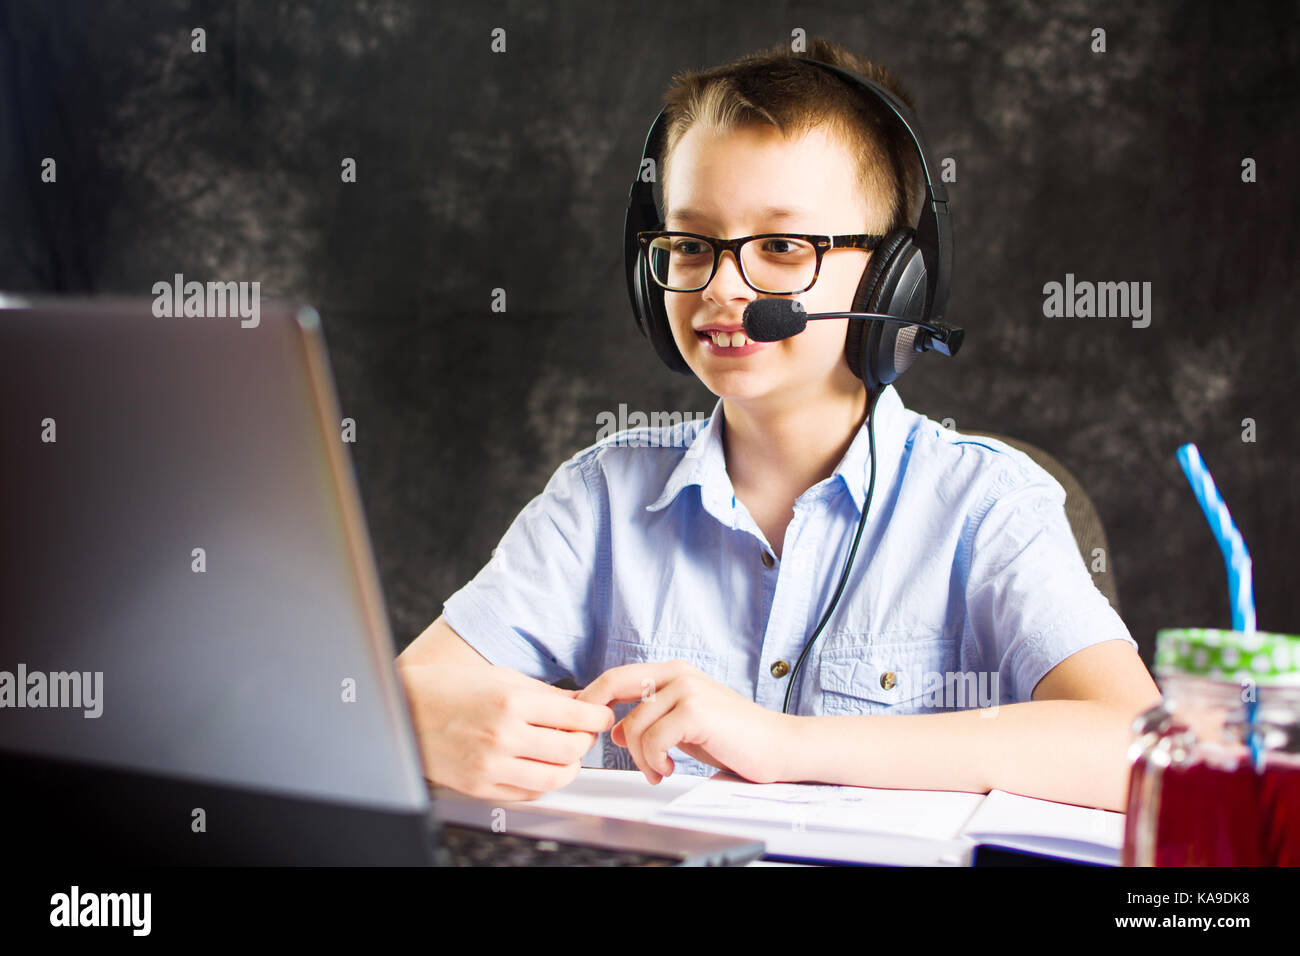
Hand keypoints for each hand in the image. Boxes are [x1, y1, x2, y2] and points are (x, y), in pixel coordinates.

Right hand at [398, 662, 614, 801]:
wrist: (404, 709)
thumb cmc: (449, 688)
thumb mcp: (501, 677)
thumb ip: (545, 693)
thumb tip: (582, 700)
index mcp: (510, 702)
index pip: (575, 715)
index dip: (597, 717)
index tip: (601, 716)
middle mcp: (503, 736)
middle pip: (571, 749)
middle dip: (586, 741)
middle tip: (584, 733)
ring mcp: (490, 765)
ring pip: (554, 778)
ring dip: (569, 767)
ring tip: (565, 753)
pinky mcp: (479, 787)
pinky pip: (527, 793)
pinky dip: (543, 782)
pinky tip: (540, 766)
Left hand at [576, 660, 795, 784]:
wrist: (778, 746)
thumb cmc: (733, 738)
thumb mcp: (683, 726)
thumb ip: (651, 720)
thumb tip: (614, 729)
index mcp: (673, 671)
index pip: (617, 676)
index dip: (592, 697)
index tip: (582, 724)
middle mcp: (677, 672)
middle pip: (613, 686)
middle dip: (595, 717)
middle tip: (596, 745)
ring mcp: (686, 688)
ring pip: (632, 725)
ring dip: (639, 758)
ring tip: (658, 771)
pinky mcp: (695, 710)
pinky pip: (651, 740)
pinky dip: (654, 762)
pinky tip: (670, 769)